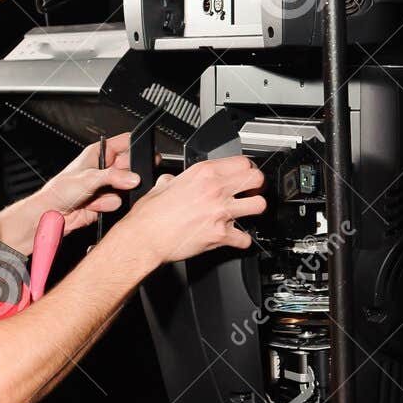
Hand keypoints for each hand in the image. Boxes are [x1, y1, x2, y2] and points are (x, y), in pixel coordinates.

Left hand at [0, 132, 139, 251]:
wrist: (51, 214)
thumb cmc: (59, 190)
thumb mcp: (88, 178)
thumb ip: (113, 177)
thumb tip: (133, 178)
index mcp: (98, 153)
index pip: (125, 142)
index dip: (137, 146)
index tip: (146, 154)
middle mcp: (104, 168)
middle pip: (130, 168)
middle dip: (126, 177)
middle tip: (118, 182)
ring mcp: (105, 186)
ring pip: (126, 188)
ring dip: (112, 195)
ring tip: (95, 196)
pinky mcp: (106, 202)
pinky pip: (118, 203)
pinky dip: (107, 206)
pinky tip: (93, 205)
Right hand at [118, 155, 265, 264]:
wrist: (144, 238)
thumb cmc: (149, 215)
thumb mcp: (162, 185)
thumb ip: (175, 179)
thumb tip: (174, 180)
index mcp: (203, 173)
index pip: (242, 162)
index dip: (246, 170)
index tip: (244, 176)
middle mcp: (215, 189)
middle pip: (257, 179)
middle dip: (256, 186)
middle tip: (249, 192)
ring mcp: (220, 212)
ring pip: (259, 205)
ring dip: (253, 210)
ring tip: (245, 213)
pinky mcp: (220, 235)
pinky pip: (245, 238)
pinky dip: (241, 240)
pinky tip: (234, 238)